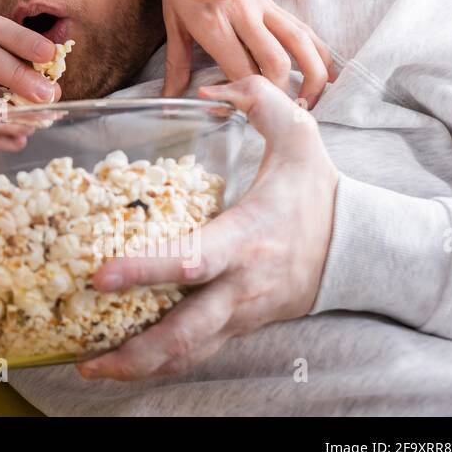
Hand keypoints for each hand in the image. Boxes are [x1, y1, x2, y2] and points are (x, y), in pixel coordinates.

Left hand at [76, 75, 339, 380]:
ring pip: (189, 353)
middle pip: (186, 332)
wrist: (362, 249)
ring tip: (91, 368)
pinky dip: (160, 361)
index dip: (145, 270)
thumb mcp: (300, 136)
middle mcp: (239, 287)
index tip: (100, 275)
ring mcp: (239, 314)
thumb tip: (217, 83)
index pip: (191, 262)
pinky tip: (122, 360)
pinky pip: (196, 351)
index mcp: (245, 240)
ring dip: (140, 366)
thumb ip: (261, 100)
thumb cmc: (320, 192)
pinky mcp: (237, 326)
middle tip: (88, 360)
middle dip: (136, 351)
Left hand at [155, 0, 334, 104]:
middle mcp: (242, 15)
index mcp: (213, 24)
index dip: (248, 96)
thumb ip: (176, 64)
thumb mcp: (172, 24)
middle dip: (280, 93)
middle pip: (275, 62)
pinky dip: (320, 55)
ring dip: (310, 77)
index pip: (240, 70)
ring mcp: (262, 6)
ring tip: (306, 102)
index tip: (246, 113)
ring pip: (299, 45)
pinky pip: (304, 30)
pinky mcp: (273, 2)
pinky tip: (327, 77)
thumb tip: (169, 97)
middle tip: (277, 112)